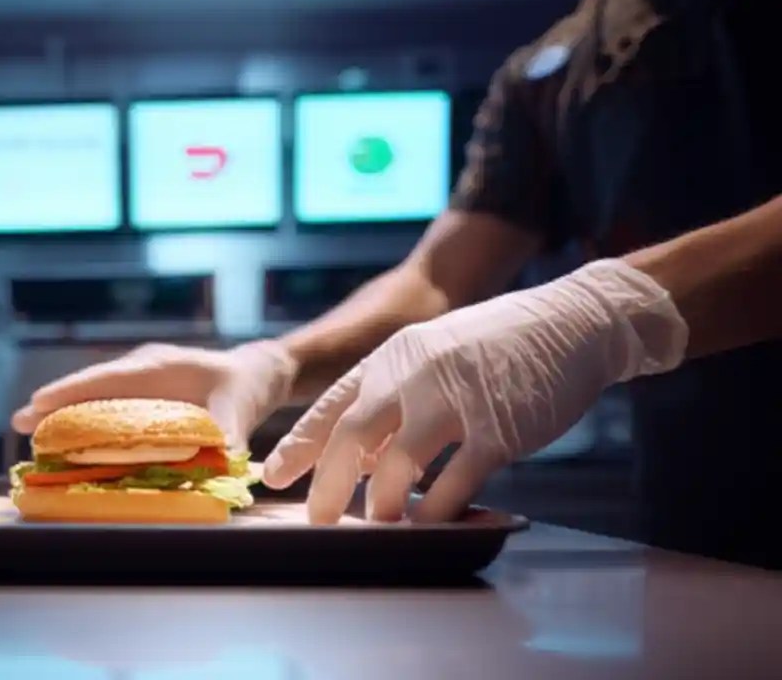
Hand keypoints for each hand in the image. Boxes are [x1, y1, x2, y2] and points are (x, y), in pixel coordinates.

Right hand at [11, 341, 297, 450]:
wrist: (254, 373)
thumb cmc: (244, 389)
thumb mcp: (239, 410)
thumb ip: (227, 433)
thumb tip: (219, 459)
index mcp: (159, 366)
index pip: (107, 378)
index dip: (73, 391)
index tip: (40, 402)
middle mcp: (142, 366)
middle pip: (90, 385)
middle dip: (54, 402)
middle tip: (19, 423)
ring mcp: (138, 376)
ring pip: (93, 392)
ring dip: (63, 410)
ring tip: (29, 430)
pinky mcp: (139, 390)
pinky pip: (105, 401)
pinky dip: (82, 415)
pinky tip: (63, 436)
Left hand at [263, 259, 687, 523]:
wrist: (573, 322)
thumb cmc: (500, 346)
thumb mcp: (435, 357)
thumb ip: (397, 401)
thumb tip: (365, 460)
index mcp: (395, 355)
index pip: (332, 403)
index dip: (300, 443)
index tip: (273, 474)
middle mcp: (415, 373)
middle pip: (352, 436)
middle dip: (327, 484)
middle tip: (314, 519)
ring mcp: (456, 399)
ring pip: (397, 465)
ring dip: (380, 504)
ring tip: (374, 525)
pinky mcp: (498, 429)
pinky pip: (453, 482)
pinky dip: (433, 509)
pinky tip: (424, 523)